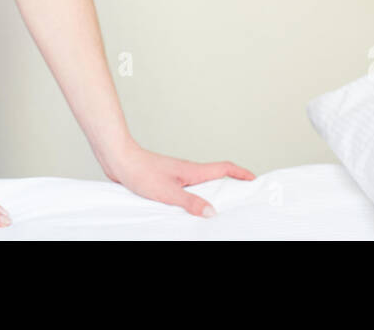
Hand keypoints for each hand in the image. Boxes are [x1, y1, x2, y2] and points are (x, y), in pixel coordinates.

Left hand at [99, 141, 255, 216]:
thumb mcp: (167, 192)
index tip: (253, 179)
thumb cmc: (141, 171)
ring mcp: (177, 176)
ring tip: (219, 210)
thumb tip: (212, 213)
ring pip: (200, 186)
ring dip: (211, 195)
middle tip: (241, 199)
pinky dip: (194, 199)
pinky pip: (186, 191)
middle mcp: (187, 172)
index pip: (223, 168)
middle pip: (215, 178)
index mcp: (192, 171)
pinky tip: (188, 212)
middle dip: (230, 186)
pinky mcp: (166, 182)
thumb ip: (190, 203)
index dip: (240, 173)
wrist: (119, 161)